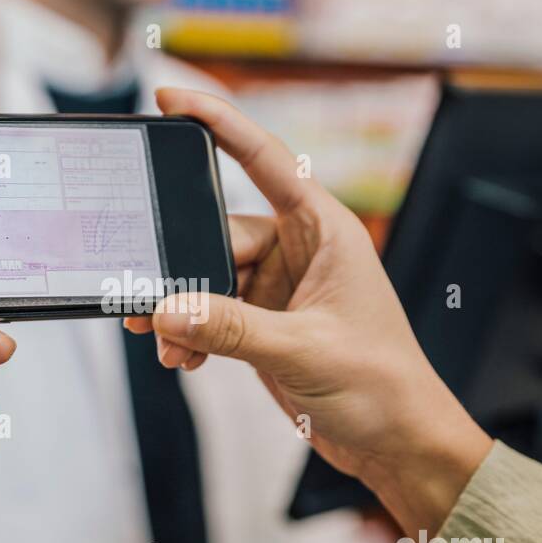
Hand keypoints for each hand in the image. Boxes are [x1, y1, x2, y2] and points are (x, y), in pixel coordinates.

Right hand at [126, 89, 491, 535]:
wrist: (398, 444)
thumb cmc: (382, 385)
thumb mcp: (302, 351)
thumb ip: (230, 329)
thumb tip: (166, 309)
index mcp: (325, 231)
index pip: (265, 161)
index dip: (219, 123)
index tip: (171, 98)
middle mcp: (300, 251)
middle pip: (218, 234)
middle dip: (181, 268)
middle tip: (144, 298)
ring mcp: (280, 289)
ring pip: (208, 280)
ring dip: (183, 312)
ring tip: (167, 344)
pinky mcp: (265, 325)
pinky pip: (211, 315)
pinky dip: (191, 334)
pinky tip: (183, 358)